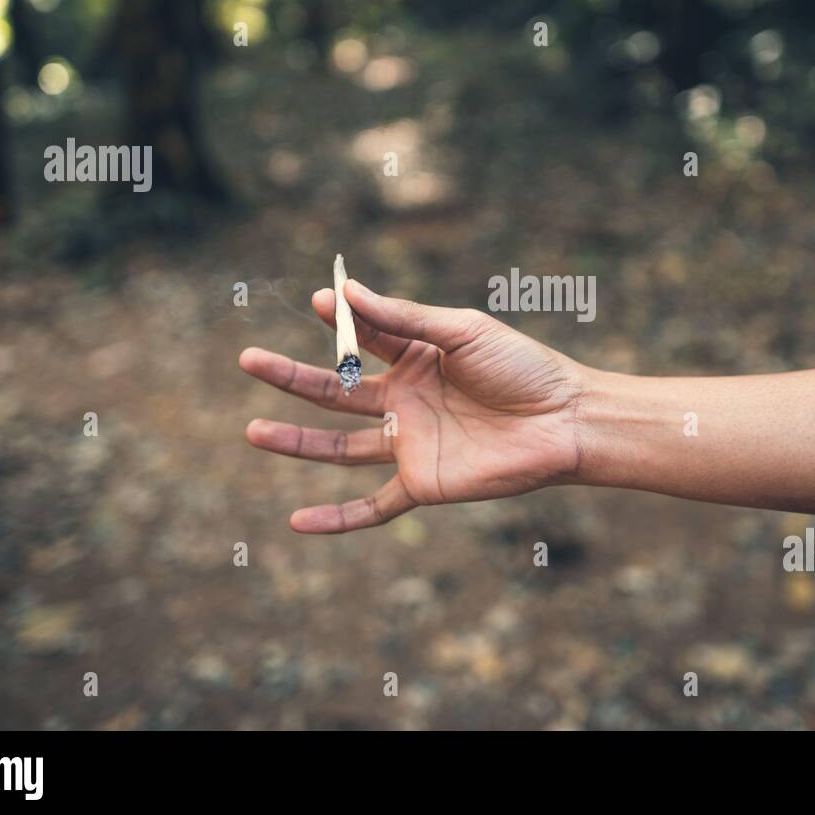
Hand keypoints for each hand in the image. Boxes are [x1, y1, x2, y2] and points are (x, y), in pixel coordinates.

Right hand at [239, 280, 586, 532]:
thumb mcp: (462, 331)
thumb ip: (404, 317)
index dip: (340, 321)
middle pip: (337, 390)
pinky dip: (337, 520)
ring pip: (341, 447)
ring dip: (297, 441)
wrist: (567, 421)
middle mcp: (406, 401)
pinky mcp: (423, 483)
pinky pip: (373, 507)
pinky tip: (296, 523)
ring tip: (253, 431)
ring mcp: (410, 444)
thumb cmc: (524, 368)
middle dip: (291, 377)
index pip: (364, 338)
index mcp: (417, 359)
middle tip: (247, 360)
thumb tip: (345, 291)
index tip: (318, 301)